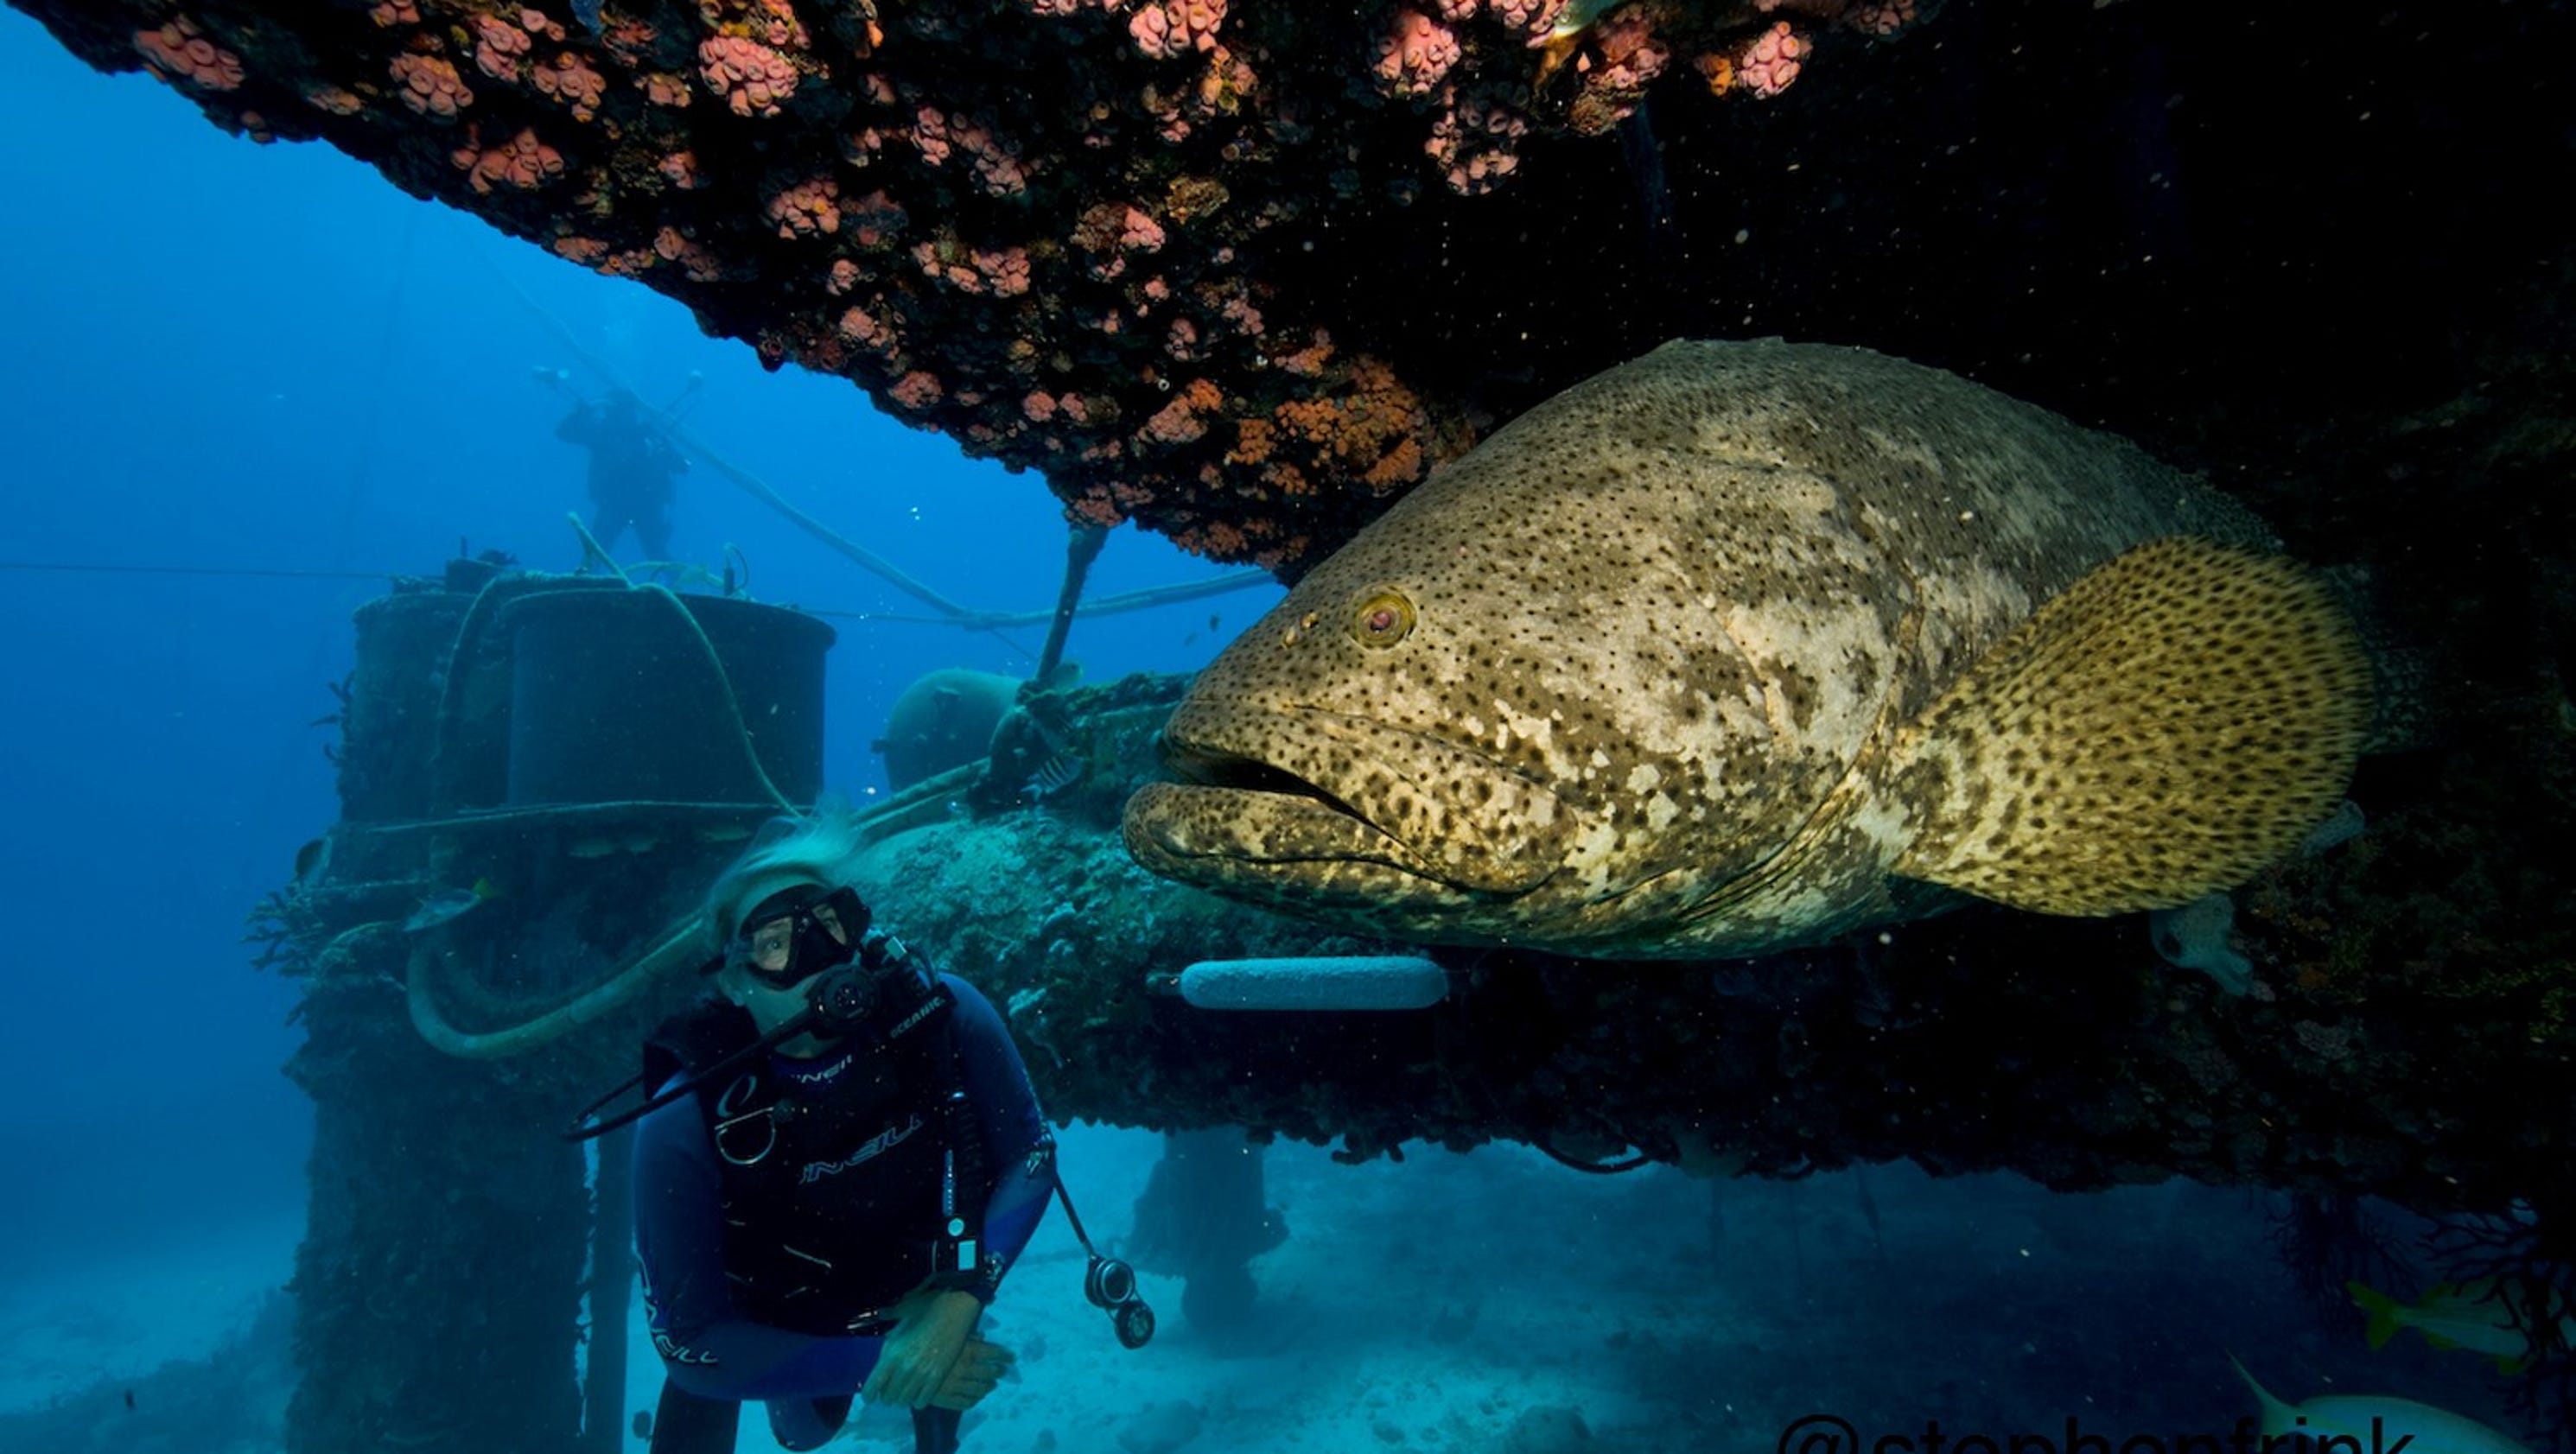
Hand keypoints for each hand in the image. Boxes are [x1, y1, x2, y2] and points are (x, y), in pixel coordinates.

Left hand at [860, 1290, 981, 1409]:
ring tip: (905, 1391)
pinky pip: (922, 1401)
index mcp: (891, 1354)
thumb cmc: (924, 1313)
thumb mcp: (898, 1326)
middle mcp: (904, 1368)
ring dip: (902, 1398)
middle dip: (886, 1395)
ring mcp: (922, 1375)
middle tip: (890, 1390)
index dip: (868, 1395)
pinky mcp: (938, 1378)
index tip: (869, 1396)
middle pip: (888, 1397)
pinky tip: (919, 1392)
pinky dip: (918, 1399)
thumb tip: (878, 1351)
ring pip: (904, 1401)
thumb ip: (887, 1341)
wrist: (953, 1311)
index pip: (872, 1386)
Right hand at [929, 1337, 1014, 1410]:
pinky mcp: (946, 1399)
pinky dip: (975, 1400)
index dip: (1005, 1355)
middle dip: (999, 1371)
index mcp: (966, 1351)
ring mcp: (956, 1386)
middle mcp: (964, 1369)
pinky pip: (966, 1402)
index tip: (1012, 1357)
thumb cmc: (925, 1342)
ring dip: (989, 1386)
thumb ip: (966, 1335)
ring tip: (993, 1384)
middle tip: (1003, 1371)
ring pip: (980, 1389)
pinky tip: (978, 1397)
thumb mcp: (947, 1334)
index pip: (993, 1353)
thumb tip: (982, 1335)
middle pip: (990, 1372)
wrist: (901, 1363)